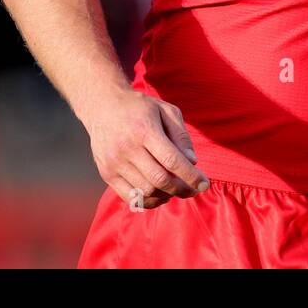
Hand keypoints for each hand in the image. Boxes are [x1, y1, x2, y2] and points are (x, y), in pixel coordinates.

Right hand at [83, 88, 209, 209]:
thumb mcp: (165, 110)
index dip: (191, 176)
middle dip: (182, 189)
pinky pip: (130, 198)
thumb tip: (192, 162)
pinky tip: (159, 194)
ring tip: (175, 189)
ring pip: (146, 191)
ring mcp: (114, 163)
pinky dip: (149, 201)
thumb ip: (181, 135)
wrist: (103, 105)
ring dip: (166, 195)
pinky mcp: (106, 173)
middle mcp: (127, 148)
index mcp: (144, 130)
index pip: (171, 160)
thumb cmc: (140, 108)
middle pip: (160, 180)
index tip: (204, 184)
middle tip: (193, 189)